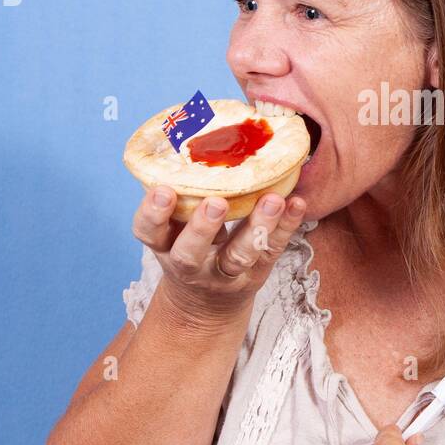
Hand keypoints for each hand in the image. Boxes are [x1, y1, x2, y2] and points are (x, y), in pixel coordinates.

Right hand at [131, 185, 306, 325]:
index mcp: (164, 246)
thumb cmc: (187, 247)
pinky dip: (286, 227)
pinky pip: (272, 251)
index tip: (164, 190)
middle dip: (202, 228)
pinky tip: (297, 203)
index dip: (152, 213)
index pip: (148, 232)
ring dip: (257, 226)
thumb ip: (180, 198)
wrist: (205, 305)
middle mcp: (190, 265)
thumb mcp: (173, 230)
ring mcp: (224, 274)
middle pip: (190, 253)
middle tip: (216, 202)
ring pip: (239, 256)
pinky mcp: (256, 274)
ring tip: (273, 200)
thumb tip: (195, 139)